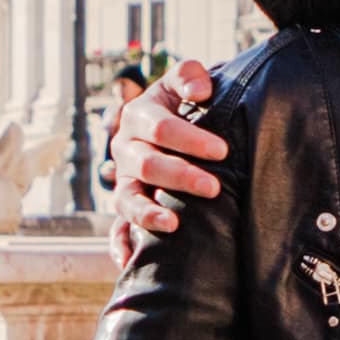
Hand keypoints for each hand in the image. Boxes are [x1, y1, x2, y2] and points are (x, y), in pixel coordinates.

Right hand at [104, 57, 224, 260]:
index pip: (161, 128)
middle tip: (213, 187)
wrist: (170, 123)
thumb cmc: (183, 103)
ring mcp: (124, 182)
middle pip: (147, 165)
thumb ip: (190, 77)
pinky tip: (130, 263)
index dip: (191, 139)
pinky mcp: (125, 208)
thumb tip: (199, 92)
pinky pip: (117, 231)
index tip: (222, 150)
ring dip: (149, 213)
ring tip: (174, 224)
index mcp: (138, 117)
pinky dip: (121, 246)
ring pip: (127, 200)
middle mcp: (125, 151)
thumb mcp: (184, 82)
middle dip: (180, 176)